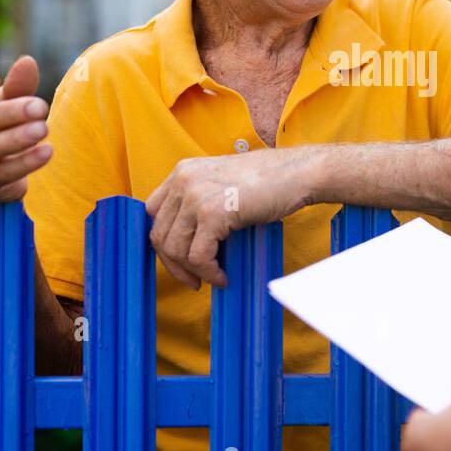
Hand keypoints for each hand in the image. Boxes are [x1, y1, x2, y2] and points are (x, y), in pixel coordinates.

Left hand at [145, 146, 322, 289]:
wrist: (297, 173)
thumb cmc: (268, 181)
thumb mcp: (221, 183)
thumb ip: (198, 201)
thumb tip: (185, 240)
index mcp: (183, 171)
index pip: (154, 213)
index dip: (165, 240)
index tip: (179, 258)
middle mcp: (184, 180)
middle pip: (160, 234)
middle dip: (174, 264)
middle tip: (194, 278)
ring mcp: (196, 196)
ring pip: (175, 249)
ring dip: (193, 271)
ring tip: (213, 276)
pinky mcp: (212, 214)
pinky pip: (198, 257)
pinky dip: (209, 272)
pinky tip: (223, 275)